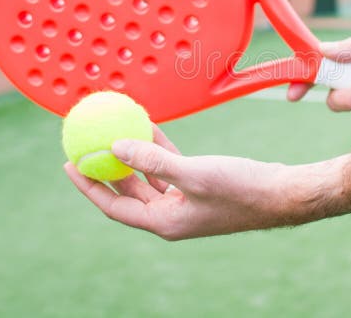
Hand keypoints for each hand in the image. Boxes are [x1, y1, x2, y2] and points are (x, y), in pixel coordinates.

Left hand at [64, 125, 303, 239]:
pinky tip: (149, 127)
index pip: (114, 206)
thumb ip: (153, 162)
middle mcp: (171, 215)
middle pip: (128, 192)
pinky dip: (158, 150)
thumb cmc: (241, 190)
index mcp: (165, 222)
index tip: (69, 163)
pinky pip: (169, 167)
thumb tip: (116, 146)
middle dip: (106, 169)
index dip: (89, 185)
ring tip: (115, 130)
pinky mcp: (200, 186)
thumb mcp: (194, 174)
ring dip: (133, 155)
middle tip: (88, 145)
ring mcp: (186, 201)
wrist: (281, 194)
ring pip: (148, 177)